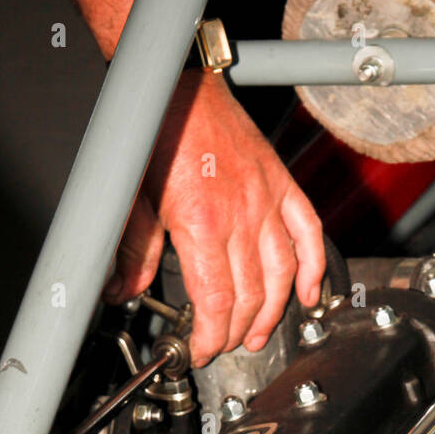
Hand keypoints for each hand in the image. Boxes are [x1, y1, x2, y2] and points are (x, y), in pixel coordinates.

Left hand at [105, 72, 325, 366]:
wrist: (178, 83)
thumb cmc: (155, 132)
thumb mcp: (133, 199)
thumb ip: (132, 252)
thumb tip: (121, 291)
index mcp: (202, 223)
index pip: (215, 301)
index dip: (209, 336)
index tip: (200, 350)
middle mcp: (240, 215)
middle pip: (249, 295)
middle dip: (235, 332)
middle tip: (223, 347)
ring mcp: (266, 200)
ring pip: (281, 274)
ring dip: (273, 313)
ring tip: (258, 335)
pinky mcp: (281, 184)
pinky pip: (308, 233)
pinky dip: (314, 268)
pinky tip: (309, 294)